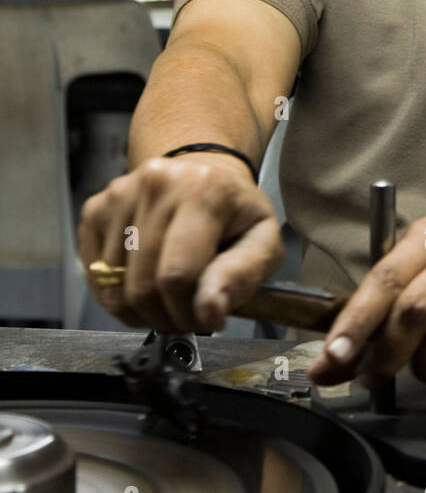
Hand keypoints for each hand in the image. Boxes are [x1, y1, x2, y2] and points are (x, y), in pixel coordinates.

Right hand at [78, 155, 281, 331]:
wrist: (203, 172)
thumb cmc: (235, 212)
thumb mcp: (263, 240)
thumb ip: (241, 275)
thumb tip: (209, 311)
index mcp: (203, 190)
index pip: (177, 275)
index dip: (187, 313)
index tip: (204, 320)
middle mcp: (155, 184)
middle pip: (142, 285)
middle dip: (164, 317)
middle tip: (184, 317)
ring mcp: (119, 194)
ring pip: (113, 285)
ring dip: (140, 310)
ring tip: (166, 300)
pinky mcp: (96, 208)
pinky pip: (95, 274)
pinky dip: (116, 293)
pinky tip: (142, 284)